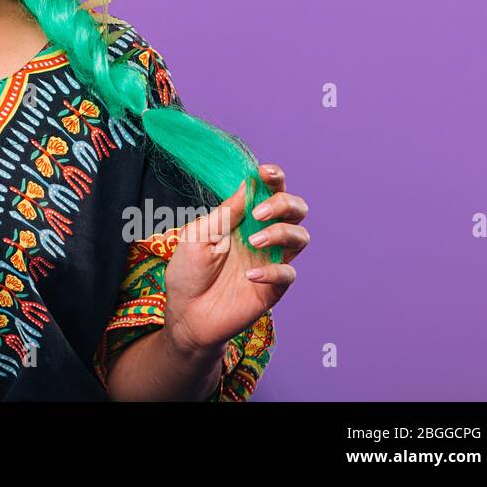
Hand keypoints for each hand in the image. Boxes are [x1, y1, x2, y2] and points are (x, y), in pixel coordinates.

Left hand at [161, 163, 307, 356]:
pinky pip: (288, 274)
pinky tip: (249, 276)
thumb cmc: (188, 271)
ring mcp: (270, 261)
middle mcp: (263, 236)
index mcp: (243, 218)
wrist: (185, 313)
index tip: (266, 173)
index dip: (274, 178)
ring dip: (281, 233)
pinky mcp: (273, 288)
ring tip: (254, 241)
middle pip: (296, 210)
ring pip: (300, 237)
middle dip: (285, 202)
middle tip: (260, 212)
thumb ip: (225, 213)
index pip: (269, 191)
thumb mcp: (198, 235)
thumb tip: (248, 184)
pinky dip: (273, 271)